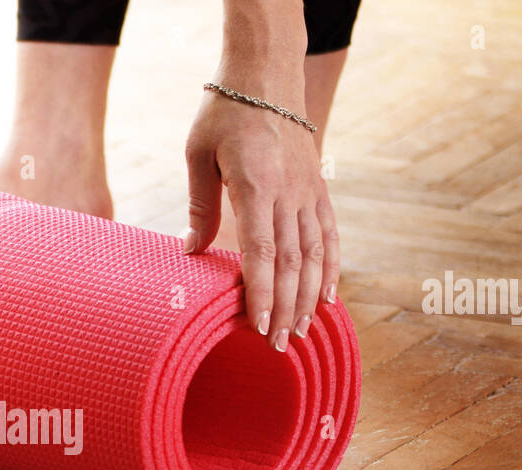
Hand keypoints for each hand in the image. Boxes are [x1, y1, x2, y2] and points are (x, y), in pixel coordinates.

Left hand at [183, 81, 339, 353]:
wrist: (266, 73)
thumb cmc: (224, 113)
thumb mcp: (198, 154)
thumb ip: (200, 205)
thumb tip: (191, 252)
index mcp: (257, 184)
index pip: (262, 250)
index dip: (263, 291)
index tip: (260, 324)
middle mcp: (289, 191)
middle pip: (292, 260)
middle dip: (285, 306)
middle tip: (277, 344)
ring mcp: (309, 191)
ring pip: (315, 253)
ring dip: (308, 296)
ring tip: (300, 331)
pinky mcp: (318, 188)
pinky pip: (330, 235)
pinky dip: (331, 268)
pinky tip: (326, 296)